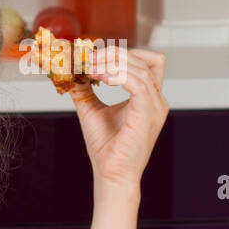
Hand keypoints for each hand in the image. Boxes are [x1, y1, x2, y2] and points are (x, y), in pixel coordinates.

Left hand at [69, 46, 166, 192]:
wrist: (111, 174)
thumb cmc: (106, 148)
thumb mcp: (92, 110)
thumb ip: (85, 89)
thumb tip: (71, 72)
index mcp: (148, 97)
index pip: (148, 61)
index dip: (122, 53)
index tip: (94, 57)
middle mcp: (157, 99)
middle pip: (146, 59)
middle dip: (115, 54)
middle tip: (89, 60)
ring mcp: (156, 106)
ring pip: (141, 68)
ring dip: (112, 64)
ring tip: (90, 69)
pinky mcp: (148, 114)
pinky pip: (138, 83)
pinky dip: (118, 75)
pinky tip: (100, 78)